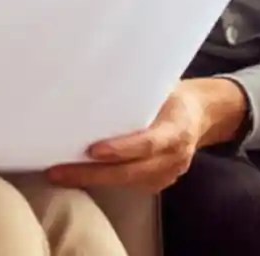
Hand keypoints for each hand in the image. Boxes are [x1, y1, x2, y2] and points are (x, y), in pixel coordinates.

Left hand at [47, 78, 245, 192]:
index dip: (121, 149)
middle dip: (91, 173)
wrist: (200, 114)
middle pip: (130, 171)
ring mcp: (168, 173)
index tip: (93, 150)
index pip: (148, 143)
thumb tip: (93, 74)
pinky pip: (128, 185)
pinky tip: (78, 175)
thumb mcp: (162, 87)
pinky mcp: (159, 182)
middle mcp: (174, 156)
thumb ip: (136, 90)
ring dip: (90, 179)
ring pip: (126, 182)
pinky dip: (102, 181)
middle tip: (58, 172)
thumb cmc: (172, 95)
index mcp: (177, 128)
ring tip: (58, 174)